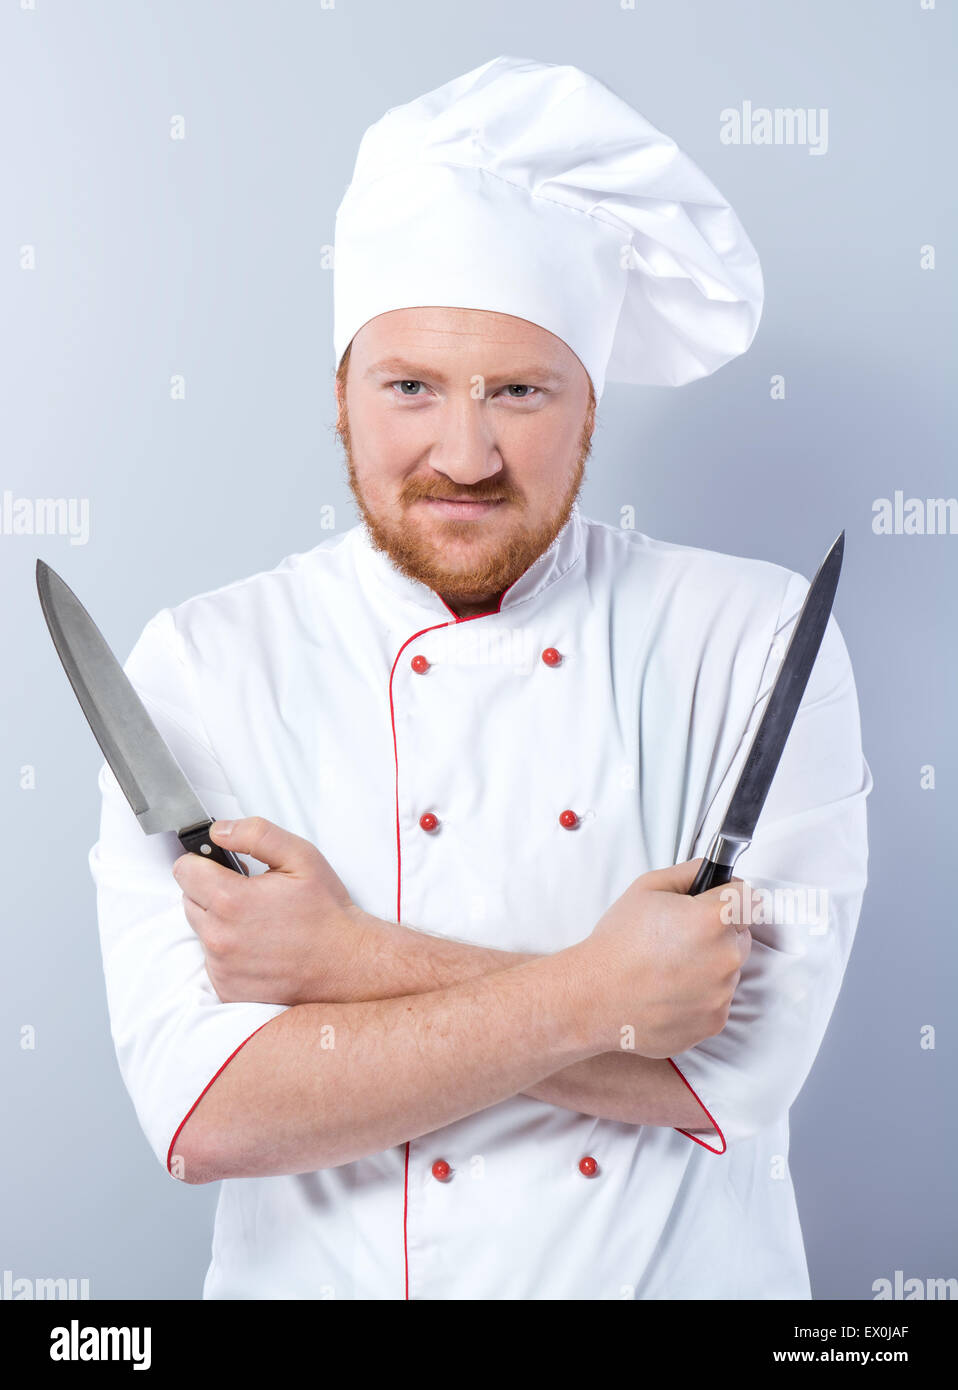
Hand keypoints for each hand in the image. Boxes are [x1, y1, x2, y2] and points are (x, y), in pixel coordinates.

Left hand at [171, 816, 368, 1004]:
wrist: (347, 962)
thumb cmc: (326, 912)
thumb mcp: (301, 857)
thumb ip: (256, 834)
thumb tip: (219, 832)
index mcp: (231, 900)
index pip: (184, 870)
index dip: (204, 862)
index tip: (224, 866)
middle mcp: (220, 937)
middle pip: (189, 900)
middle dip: (212, 891)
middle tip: (250, 894)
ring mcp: (222, 967)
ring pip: (201, 931)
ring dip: (220, 922)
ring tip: (258, 922)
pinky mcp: (227, 989)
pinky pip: (212, 961)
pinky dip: (229, 952)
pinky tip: (258, 947)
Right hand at [578, 858, 752, 1058]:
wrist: (594, 996)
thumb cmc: (617, 943)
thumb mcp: (647, 888)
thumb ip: (690, 872)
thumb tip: (715, 872)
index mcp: (713, 919)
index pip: (749, 898)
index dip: (730, 897)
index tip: (716, 904)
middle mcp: (725, 958)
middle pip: (741, 936)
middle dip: (719, 933)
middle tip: (680, 938)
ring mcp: (722, 994)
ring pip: (729, 970)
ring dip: (709, 965)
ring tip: (669, 967)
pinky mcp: (714, 1021)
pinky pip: (718, 1000)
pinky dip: (700, 995)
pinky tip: (669, 991)